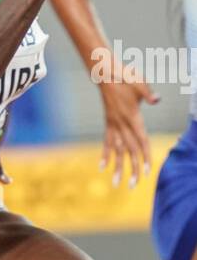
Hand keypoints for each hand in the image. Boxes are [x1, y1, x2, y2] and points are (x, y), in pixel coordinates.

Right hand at [99, 70, 158, 187]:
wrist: (105, 73)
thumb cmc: (125, 77)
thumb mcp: (139, 82)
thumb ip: (148, 93)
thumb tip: (157, 99)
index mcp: (132, 117)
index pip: (140, 141)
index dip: (144, 157)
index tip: (146, 172)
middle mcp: (121, 124)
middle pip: (129, 151)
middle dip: (132, 169)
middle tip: (133, 186)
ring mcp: (113, 125)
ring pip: (117, 151)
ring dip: (117, 168)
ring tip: (116, 184)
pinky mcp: (108, 123)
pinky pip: (107, 142)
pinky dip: (105, 155)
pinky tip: (102, 167)